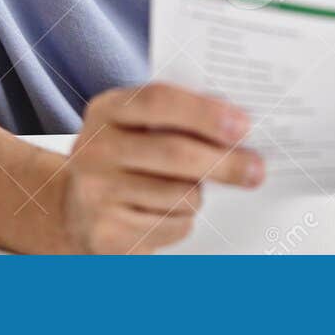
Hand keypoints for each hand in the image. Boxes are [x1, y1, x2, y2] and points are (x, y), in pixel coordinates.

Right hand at [57, 83, 262, 253]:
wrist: (78, 209)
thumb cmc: (127, 159)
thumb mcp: (140, 126)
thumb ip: (179, 117)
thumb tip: (240, 126)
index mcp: (107, 110)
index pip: (158, 101)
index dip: (204, 113)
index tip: (243, 125)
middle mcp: (95, 149)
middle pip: (176, 153)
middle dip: (226, 162)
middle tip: (257, 169)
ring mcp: (96, 193)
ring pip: (181, 195)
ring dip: (200, 195)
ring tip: (187, 190)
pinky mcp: (107, 233)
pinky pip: (173, 226)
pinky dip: (183, 220)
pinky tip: (165, 212)